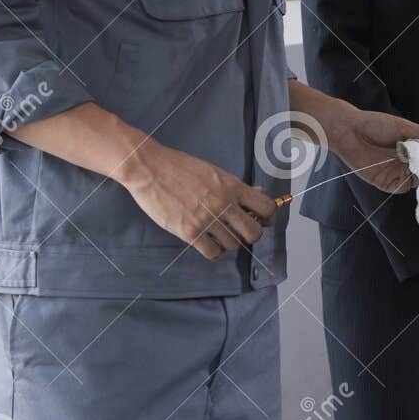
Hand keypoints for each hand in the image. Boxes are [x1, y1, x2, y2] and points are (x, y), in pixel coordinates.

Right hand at [117, 137, 276, 259]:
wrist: (150, 169)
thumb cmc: (180, 167)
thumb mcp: (213, 172)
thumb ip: (235, 186)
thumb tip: (256, 194)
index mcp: (232, 186)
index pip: (266, 207)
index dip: (268, 217)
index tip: (262, 220)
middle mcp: (223, 203)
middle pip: (254, 232)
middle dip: (251, 234)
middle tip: (241, 231)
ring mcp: (207, 219)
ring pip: (233, 245)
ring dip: (229, 243)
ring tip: (219, 235)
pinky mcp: (189, 232)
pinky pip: (213, 253)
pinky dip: (214, 252)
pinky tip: (209, 245)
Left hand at [328, 104, 418, 195]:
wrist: (349, 130)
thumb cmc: (376, 124)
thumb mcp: (405, 127)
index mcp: (412, 149)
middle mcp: (405, 163)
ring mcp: (395, 174)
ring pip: (415, 182)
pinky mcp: (384, 183)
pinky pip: (400, 188)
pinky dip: (408, 185)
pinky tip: (414, 179)